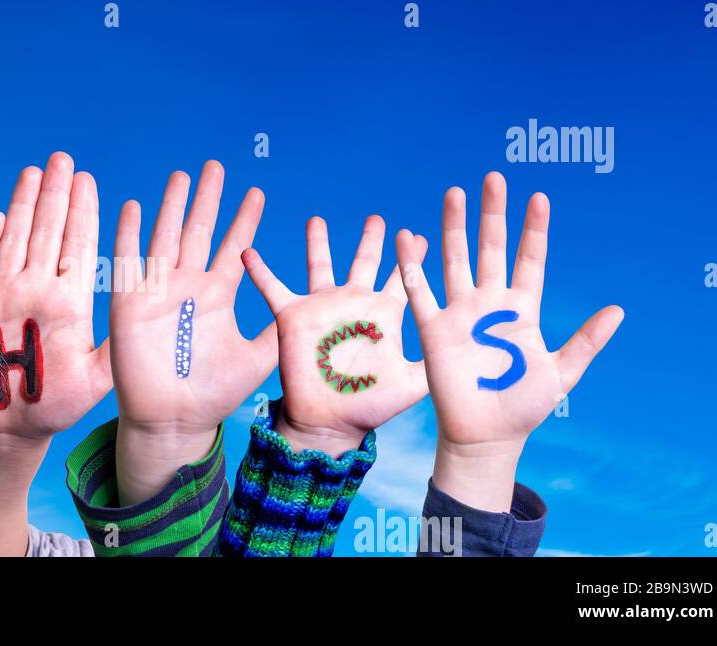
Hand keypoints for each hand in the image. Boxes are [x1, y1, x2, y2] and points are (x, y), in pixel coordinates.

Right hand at [0, 153, 110, 441]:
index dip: (82, 212)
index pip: (77, 246)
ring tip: (35, 172)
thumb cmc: (56, 405)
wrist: (11, 428)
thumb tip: (144, 315)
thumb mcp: (97, 378)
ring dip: (23, 206)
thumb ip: (115, 347)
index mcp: (68, 301)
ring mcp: (2, 296)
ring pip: (16, 240)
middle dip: (55, 195)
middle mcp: (36, 291)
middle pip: (47, 233)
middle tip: (64, 158)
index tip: (88, 179)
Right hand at [109, 162, 276, 502]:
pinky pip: (129, 262)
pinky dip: (128, 234)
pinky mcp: (131, 304)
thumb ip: (279, 329)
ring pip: (166, 237)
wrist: (174, 421)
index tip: (257, 193)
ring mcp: (159, 292)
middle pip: (199, 231)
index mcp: (217, 296)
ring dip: (172, 207)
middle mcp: (188, 287)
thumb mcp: (258, 358)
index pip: (233, 248)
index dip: (244, 220)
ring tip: (181, 176)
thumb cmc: (215, 395)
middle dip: (209, 199)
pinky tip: (132, 206)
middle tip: (217, 166)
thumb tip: (312, 306)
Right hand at [242, 214, 428, 455]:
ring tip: (316, 220)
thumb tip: (467, 348)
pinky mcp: (294, 317)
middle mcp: (354, 305)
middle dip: (371, 240)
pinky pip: (272, 288)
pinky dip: (260, 270)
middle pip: (363, 262)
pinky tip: (248, 251)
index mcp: (383, 315)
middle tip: (378, 218)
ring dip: (317, 243)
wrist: (329, 421)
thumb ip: (435, 360)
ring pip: (320, 265)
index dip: (409, 256)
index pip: (401, 277)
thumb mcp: (413, 383)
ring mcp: (323, 308)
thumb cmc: (371, 405)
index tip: (419, 234)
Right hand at [395, 172, 623, 509]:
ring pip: (455, 260)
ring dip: (453, 227)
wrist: (485, 436)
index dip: (534, 230)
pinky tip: (407, 238)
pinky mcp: (434, 331)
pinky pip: (420, 293)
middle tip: (492, 179)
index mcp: (522, 311)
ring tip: (453, 193)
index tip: (538, 198)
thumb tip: (619, 310)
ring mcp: (460, 314)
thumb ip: (586, 341)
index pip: (529, 260)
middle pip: (491, 249)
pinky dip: (413, 267)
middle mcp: (490, 305)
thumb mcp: (562, 373)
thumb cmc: (523, 408)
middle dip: (492, 214)